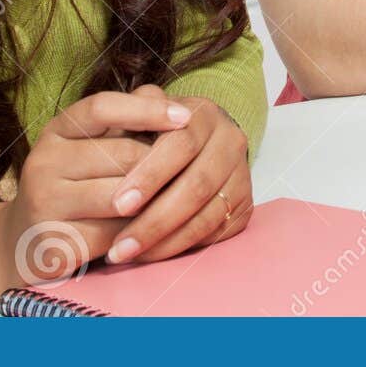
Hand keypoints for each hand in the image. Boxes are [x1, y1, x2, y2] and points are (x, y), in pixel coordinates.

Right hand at [0, 91, 194, 287]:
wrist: (25, 240)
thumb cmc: (75, 185)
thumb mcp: (93, 146)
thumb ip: (127, 121)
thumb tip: (166, 99)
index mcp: (57, 130)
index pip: (102, 107)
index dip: (146, 109)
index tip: (186, 115)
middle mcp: (44, 161)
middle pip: (124, 155)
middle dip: (162, 166)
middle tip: (189, 171)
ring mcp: (44, 202)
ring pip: (123, 197)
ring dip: (154, 201)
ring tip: (174, 200)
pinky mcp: (54, 241)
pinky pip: (113, 234)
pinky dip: (138, 234)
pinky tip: (150, 231)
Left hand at [104, 94, 252, 264]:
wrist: (198, 142)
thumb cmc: (157, 130)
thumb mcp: (144, 112)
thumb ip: (132, 112)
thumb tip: (123, 116)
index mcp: (205, 115)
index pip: (182, 144)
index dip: (150, 175)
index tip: (118, 203)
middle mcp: (231, 141)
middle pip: (197, 185)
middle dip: (155, 219)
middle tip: (120, 245)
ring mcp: (242, 175)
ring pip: (208, 215)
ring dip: (165, 241)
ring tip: (127, 255)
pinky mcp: (246, 205)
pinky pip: (216, 233)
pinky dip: (182, 247)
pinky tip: (152, 254)